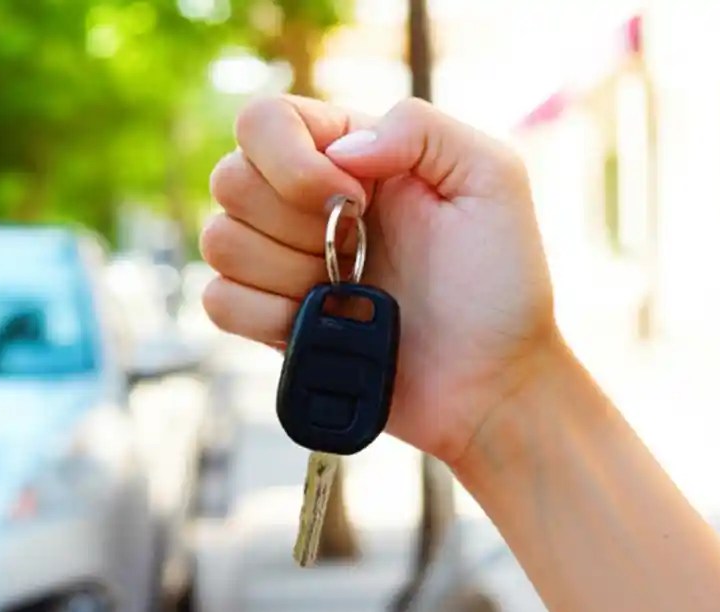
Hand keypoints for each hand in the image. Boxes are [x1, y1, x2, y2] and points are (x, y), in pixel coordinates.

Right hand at [202, 95, 561, 463]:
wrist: (488, 382)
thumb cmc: (501, 283)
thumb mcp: (492, 178)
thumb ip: (419, 127)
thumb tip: (338, 150)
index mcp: (348, 154)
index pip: (263, 121)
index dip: (290, 161)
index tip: (354, 201)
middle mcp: (302, 202)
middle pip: (229, 180)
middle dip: (294, 224)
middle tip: (358, 251)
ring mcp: (279, 262)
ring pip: (219, 242)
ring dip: (286, 273)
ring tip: (347, 292)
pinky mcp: (267, 320)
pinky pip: (218, 301)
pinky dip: (266, 316)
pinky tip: (318, 323)